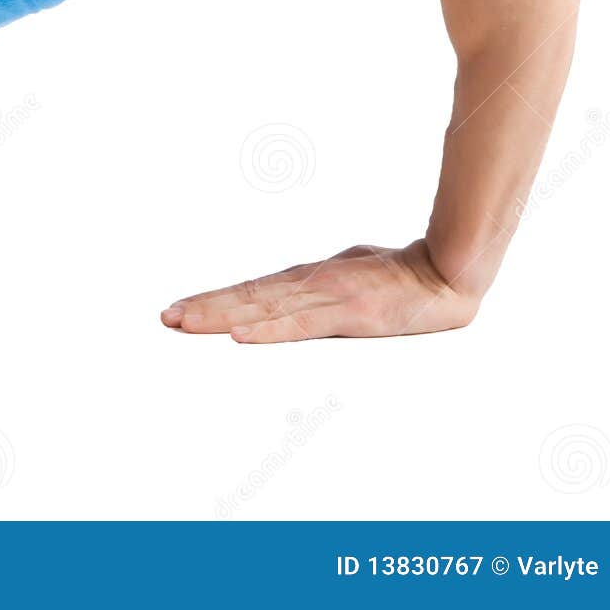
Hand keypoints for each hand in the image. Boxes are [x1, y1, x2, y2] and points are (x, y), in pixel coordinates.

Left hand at [159, 238, 479, 342]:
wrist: (444, 274)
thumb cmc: (394, 274)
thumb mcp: (344, 274)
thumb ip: (313, 284)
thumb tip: (285, 293)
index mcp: (305, 278)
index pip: (248, 292)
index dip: (211, 301)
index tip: (177, 310)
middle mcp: (307, 285)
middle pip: (245, 299)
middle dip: (203, 309)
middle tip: (166, 318)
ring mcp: (325, 298)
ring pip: (262, 310)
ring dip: (221, 318)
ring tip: (186, 324)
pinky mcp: (348, 315)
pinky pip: (300, 326)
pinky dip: (268, 331)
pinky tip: (241, 336)